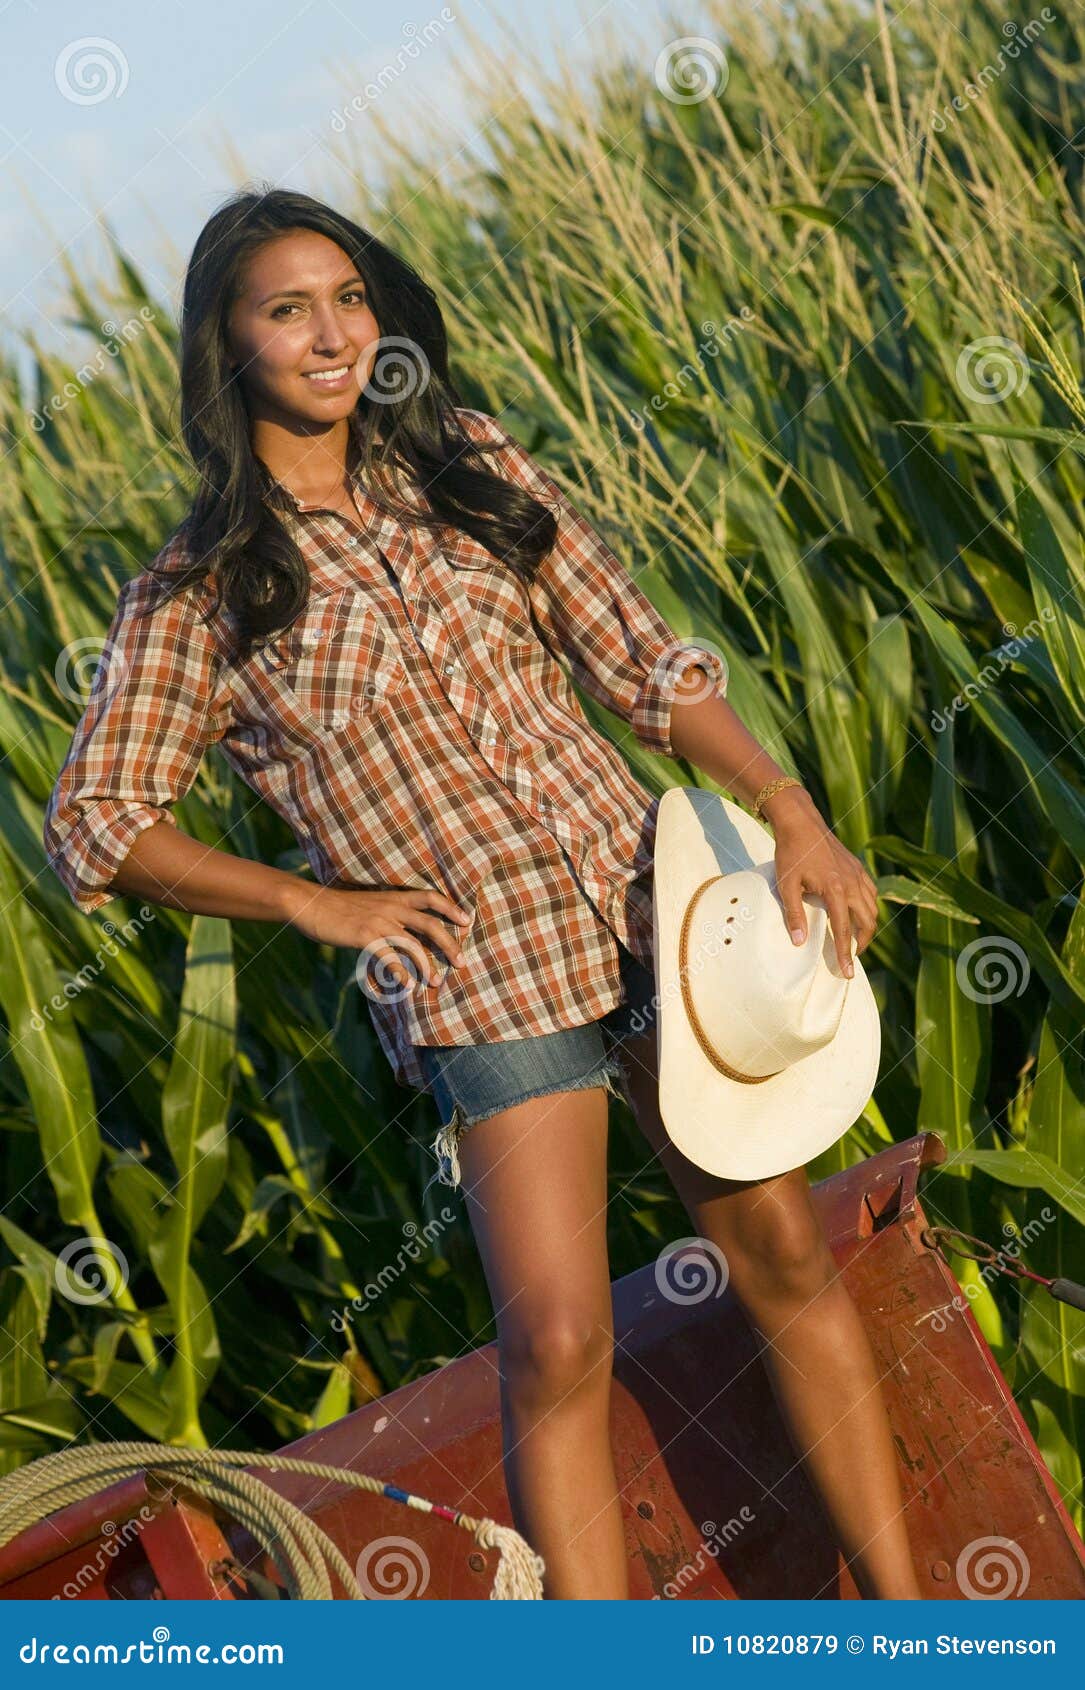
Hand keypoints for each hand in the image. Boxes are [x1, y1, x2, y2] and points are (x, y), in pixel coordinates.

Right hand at [283, 883, 471, 987]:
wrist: (308, 903)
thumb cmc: (336, 908)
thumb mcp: (367, 905)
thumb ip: (386, 917)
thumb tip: (399, 936)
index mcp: (393, 898)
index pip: (429, 897)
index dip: (451, 907)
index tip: (467, 920)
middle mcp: (390, 907)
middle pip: (429, 922)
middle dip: (449, 942)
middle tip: (462, 961)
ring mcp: (377, 921)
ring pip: (412, 942)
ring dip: (427, 964)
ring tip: (437, 981)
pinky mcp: (363, 935)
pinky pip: (387, 955)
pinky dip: (400, 971)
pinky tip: (408, 985)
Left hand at [765, 794, 878, 977]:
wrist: (801, 823)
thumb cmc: (791, 853)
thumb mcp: (786, 885)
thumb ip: (793, 914)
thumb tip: (799, 942)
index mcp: (835, 890)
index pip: (844, 930)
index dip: (845, 954)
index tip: (847, 972)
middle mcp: (852, 884)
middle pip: (867, 922)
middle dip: (862, 943)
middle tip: (850, 957)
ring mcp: (858, 874)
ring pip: (872, 908)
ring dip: (867, 926)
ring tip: (855, 939)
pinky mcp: (857, 867)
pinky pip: (870, 892)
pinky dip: (868, 907)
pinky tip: (857, 912)